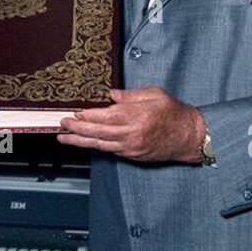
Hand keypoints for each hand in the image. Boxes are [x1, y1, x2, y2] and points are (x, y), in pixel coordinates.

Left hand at [56, 87, 205, 163]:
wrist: (190, 137)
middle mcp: (130, 134)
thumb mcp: (154, 94)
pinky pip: (110, 150)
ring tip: (64, 138)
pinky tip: (86, 142)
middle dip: (76, 129)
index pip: (103, 117)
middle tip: (61, 125)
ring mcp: (131, 147)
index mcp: (135, 116)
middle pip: (97, 132)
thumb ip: (131, 95)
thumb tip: (111, 95)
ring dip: (80, 141)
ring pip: (100, 145)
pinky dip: (96, 146)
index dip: (85, 116)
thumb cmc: (174, 112)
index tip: (72, 113)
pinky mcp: (133, 156)